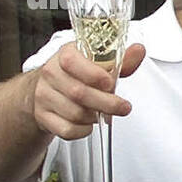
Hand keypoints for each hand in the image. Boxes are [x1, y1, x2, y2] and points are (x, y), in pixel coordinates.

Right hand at [31, 42, 146, 140]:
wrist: (49, 88)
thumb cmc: (79, 73)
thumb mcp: (99, 62)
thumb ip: (121, 60)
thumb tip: (139, 50)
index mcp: (64, 55)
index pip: (72, 61)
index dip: (94, 74)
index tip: (110, 83)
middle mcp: (51, 74)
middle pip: (78, 93)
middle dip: (107, 103)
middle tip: (124, 107)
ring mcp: (44, 96)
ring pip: (75, 114)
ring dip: (95, 116)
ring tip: (102, 112)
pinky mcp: (43, 116)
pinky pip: (67, 130)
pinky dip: (83, 130)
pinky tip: (89, 123)